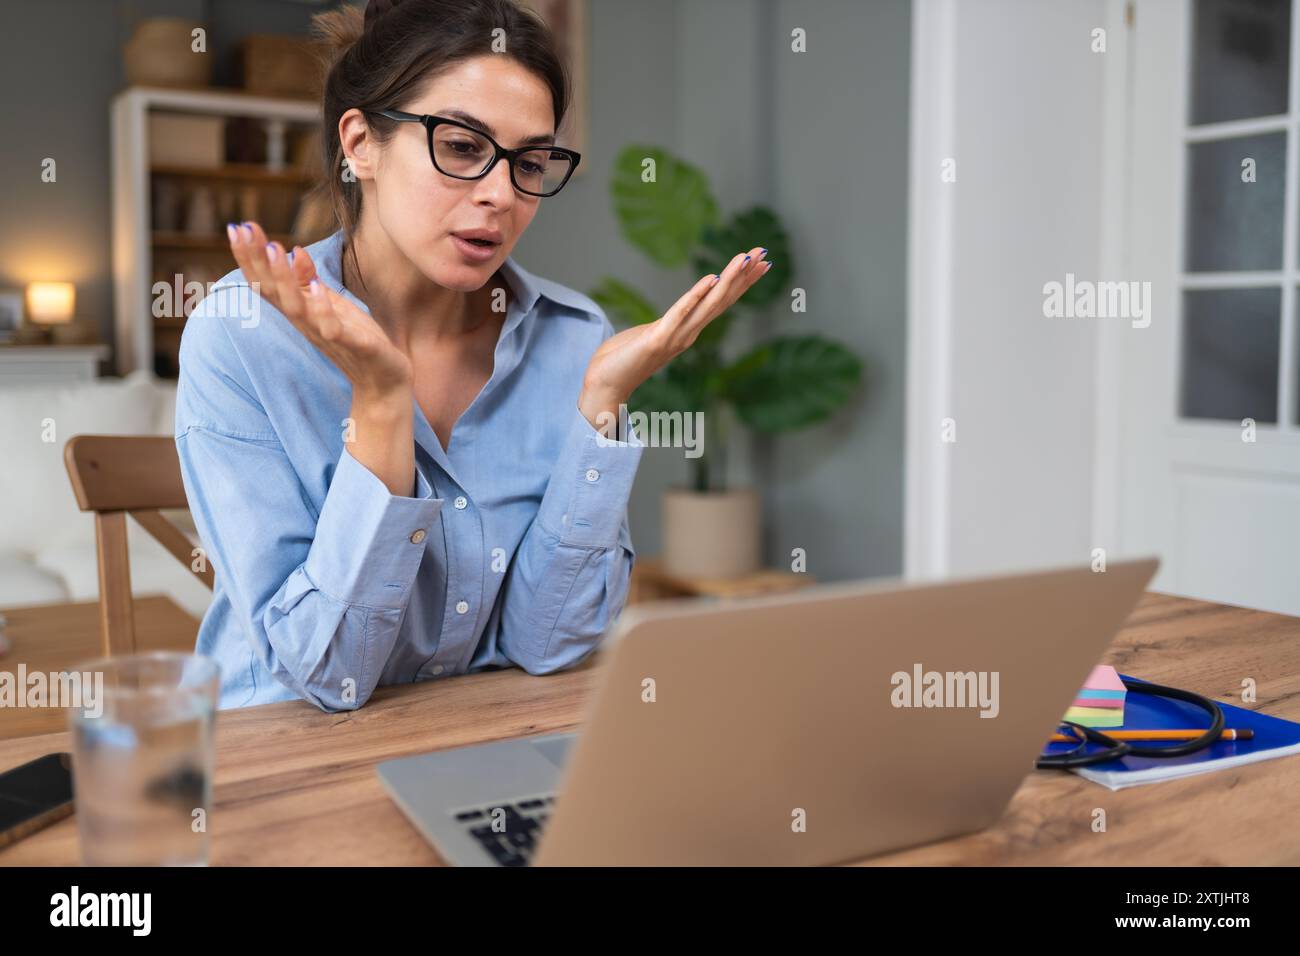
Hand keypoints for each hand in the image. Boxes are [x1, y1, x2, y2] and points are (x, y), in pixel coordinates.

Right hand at [227, 222, 417, 495]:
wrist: (383, 380)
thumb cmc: (354, 338)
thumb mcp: (330, 304)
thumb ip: (309, 281)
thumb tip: (294, 250)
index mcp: (299, 311)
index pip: (267, 282)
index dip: (251, 257)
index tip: (237, 225)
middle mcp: (306, 323)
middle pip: (274, 291)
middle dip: (258, 260)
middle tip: (244, 229)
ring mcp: (327, 335)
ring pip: (298, 308)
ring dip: (285, 279)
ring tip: (275, 248)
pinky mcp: (354, 346)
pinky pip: (333, 329)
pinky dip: (324, 310)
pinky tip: (318, 288)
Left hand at [577, 246, 771, 427]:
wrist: (604, 388)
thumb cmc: (620, 362)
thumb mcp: (648, 336)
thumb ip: (662, 328)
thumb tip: (668, 322)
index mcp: (685, 331)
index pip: (718, 302)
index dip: (739, 282)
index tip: (758, 262)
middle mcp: (687, 334)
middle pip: (722, 300)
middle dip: (744, 275)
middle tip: (764, 253)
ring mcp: (675, 337)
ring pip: (709, 304)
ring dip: (729, 280)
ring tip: (745, 258)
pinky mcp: (657, 339)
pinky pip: (680, 313)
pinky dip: (695, 296)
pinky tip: (710, 278)